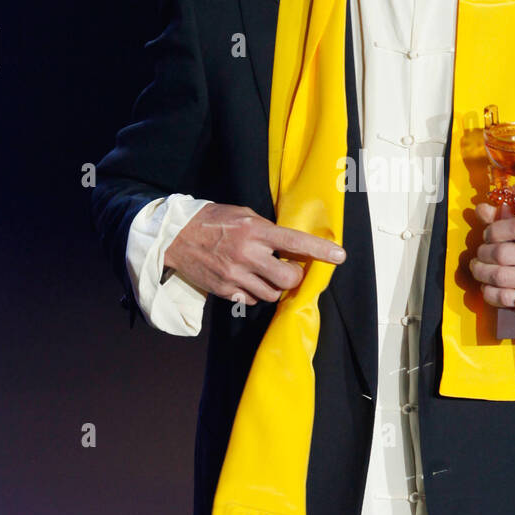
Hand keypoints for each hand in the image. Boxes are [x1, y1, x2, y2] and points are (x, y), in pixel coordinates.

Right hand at [163, 202, 345, 305]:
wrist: (175, 236)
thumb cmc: (212, 220)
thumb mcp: (243, 215)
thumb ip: (266, 229)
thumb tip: (290, 243)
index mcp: (255, 231)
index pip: (296, 242)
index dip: (320, 251)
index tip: (339, 256)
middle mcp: (248, 254)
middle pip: (288, 279)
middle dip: (294, 277)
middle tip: (290, 269)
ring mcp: (235, 275)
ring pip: (272, 294)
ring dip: (276, 287)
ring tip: (267, 274)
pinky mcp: (225, 289)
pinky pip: (251, 299)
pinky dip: (256, 293)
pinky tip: (249, 280)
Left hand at [467, 201, 514, 323]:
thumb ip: (511, 220)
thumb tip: (482, 210)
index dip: (493, 230)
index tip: (488, 236)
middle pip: (502, 253)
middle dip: (483, 254)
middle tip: (481, 255)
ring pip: (499, 276)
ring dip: (481, 273)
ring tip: (479, 270)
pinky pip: (504, 297)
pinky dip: (489, 292)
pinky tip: (488, 287)